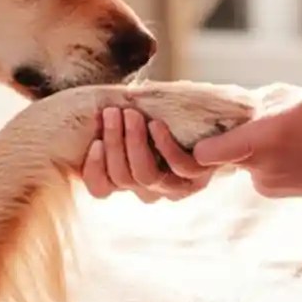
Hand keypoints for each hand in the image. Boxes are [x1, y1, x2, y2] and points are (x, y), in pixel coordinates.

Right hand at [80, 107, 214, 202]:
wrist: (211, 120)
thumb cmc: (161, 115)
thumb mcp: (131, 119)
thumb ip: (111, 124)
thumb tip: (90, 114)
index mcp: (127, 179)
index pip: (101, 189)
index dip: (93, 170)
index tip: (94, 141)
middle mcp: (147, 189)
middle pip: (121, 177)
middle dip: (113, 142)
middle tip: (112, 112)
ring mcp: (173, 186)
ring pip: (145, 176)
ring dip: (134, 141)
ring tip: (131, 114)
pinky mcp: (197, 178)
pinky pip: (178, 167)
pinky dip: (164, 145)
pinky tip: (157, 125)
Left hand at [192, 83, 301, 198]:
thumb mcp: (292, 97)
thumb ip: (252, 102)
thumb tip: (221, 107)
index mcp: (262, 139)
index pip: (202, 154)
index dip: (188, 144)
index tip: (187, 129)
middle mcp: (260, 168)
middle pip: (216, 155)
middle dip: (216, 138)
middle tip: (227, 121)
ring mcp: (268, 185)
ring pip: (237, 160)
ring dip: (243, 145)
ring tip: (275, 129)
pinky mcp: (277, 192)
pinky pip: (254, 169)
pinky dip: (261, 157)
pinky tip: (288, 146)